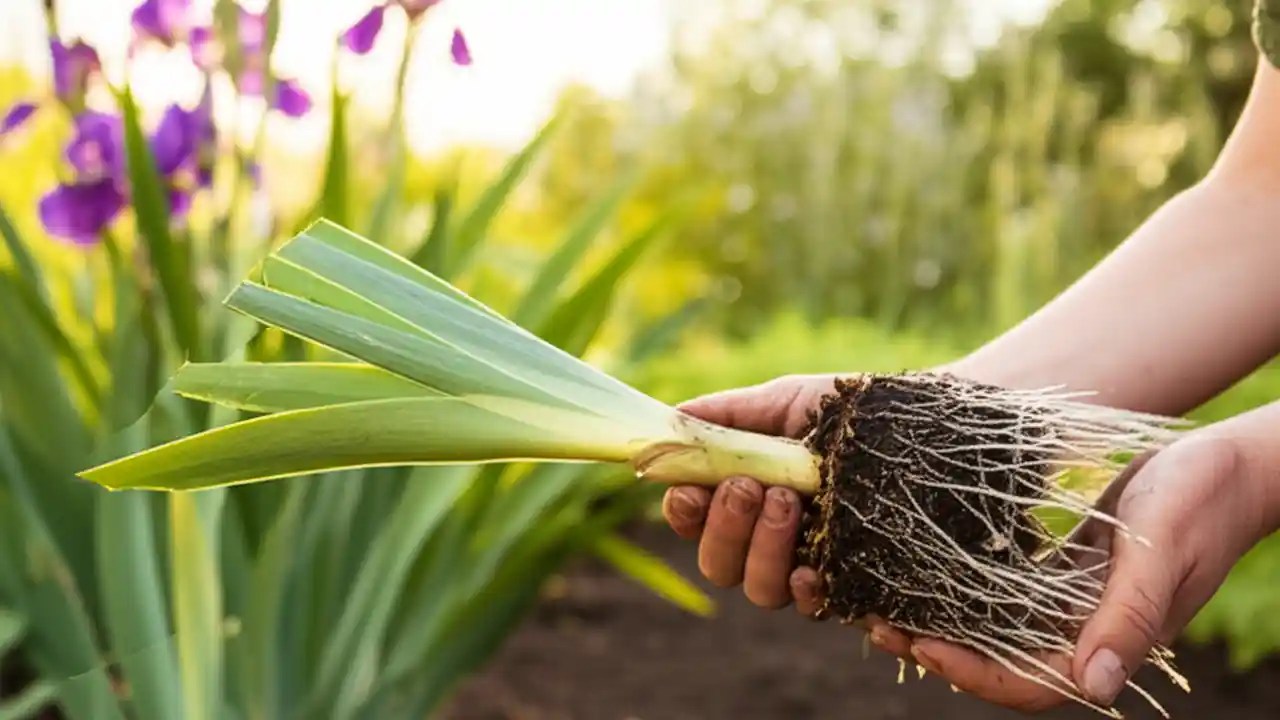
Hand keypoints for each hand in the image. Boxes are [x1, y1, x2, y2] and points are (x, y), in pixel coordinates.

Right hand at [660, 374, 836, 610]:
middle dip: (725, 528)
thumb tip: (672, 416)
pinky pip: (813, 607)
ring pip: (758, 589)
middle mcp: (767, 541)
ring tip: (787, 501)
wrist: (923, 428)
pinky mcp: (850, 589)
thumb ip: (730, 415)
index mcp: (744, 496)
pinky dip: (804, 592)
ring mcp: (806, 567)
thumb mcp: (788, 402)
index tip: (690, 491)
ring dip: (762, 550)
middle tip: (749, 487)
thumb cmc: (849, 413)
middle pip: (718, 563)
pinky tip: (812, 569)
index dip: (683, 513)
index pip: (694, 520)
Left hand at [908, 420, 1279, 712]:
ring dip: (940, 620)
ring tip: (881, 598)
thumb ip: (1128, 619)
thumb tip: (1092, 687)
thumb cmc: (1199, 504)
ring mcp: (1072, 604)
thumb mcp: (1160, 554)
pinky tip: (920, 566)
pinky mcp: (1065, 574)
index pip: (1027, 684)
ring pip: (994, 629)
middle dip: (936, 650)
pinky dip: (961, 587)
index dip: (971, 674)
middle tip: (875, 622)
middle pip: (998, 661)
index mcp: (1107, 642)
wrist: (1227, 468)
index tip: (920, 645)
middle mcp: (1084, 632)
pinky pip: (1004, 593)